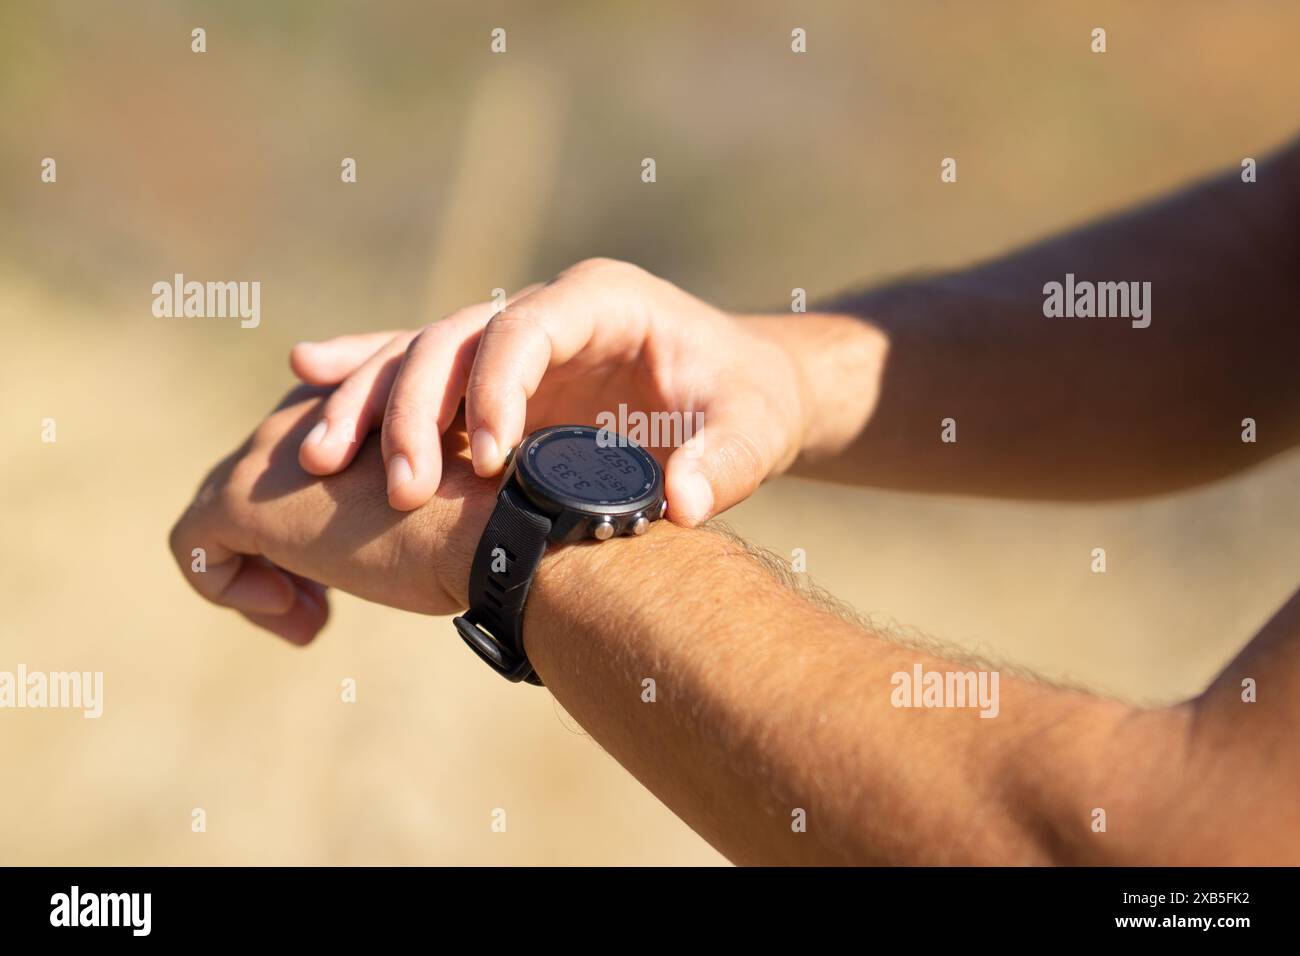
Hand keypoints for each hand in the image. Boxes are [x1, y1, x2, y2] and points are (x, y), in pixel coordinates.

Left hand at [168, 387, 495, 643]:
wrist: (496, 528)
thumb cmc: (490, 526)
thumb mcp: (440, 501)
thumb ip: (396, 498)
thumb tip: (381, 540)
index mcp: (357, 397)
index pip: (301, 451)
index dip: (312, 519)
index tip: (343, 574)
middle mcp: (306, 409)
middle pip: (254, 482)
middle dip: (277, 551)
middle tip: (318, 608)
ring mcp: (269, 451)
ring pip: (220, 512)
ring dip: (256, 574)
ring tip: (309, 617)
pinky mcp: (242, 497)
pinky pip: (194, 541)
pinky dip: (225, 586)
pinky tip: (296, 615)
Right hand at [289, 258, 813, 522]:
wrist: (742, 387)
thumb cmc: (750, 403)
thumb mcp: (755, 432)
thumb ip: (725, 464)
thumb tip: (679, 504)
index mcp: (601, 301)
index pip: (525, 328)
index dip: (494, 388)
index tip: (486, 462)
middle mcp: (545, 309)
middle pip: (453, 338)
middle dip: (415, 409)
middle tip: (402, 492)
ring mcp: (515, 340)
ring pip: (420, 353)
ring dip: (371, 404)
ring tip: (319, 460)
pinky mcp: (497, 378)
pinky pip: (422, 373)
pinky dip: (368, 380)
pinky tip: (307, 381)